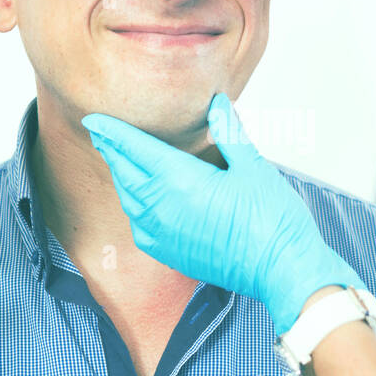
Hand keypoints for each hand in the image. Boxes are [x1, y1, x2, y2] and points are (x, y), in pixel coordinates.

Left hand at [82, 93, 361, 332]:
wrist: (282, 270)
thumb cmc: (273, 219)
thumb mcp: (253, 167)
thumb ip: (229, 133)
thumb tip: (216, 104)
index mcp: (181, 180)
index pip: (134, 148)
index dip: (112, 132)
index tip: (93, 119)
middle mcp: (163, 208)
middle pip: (126, 172)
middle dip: (112, 151)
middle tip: (102, 133)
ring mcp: (164, 235)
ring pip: (130, 200)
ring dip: (122, 178)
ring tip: (120, 161)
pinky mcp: (171, 254)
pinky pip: (140, 226)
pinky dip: (134, 207)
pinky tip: (140, 200)